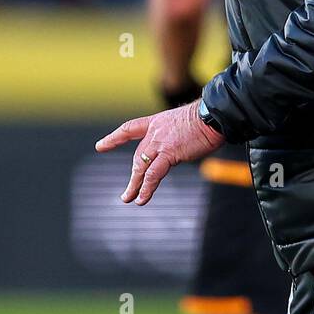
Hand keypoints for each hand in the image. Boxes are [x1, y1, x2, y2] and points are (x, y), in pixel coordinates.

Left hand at [94, 100, 224, 204]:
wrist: (213, 115)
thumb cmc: (207, 118)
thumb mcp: (186, 122)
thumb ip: (178, 133)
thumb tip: (184, 141)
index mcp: (157, 122)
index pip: (129, 129)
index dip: (114, 138)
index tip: (100, 146)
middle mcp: (155, 132)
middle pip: (137, 156)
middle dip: (133, 176)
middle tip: (126, 193)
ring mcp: (160, 143)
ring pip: (141, 167)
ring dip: (135, 186)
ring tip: (129, 199)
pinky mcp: (169, 153)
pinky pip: (153, 174)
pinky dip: (147, 188)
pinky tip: (142, 199)